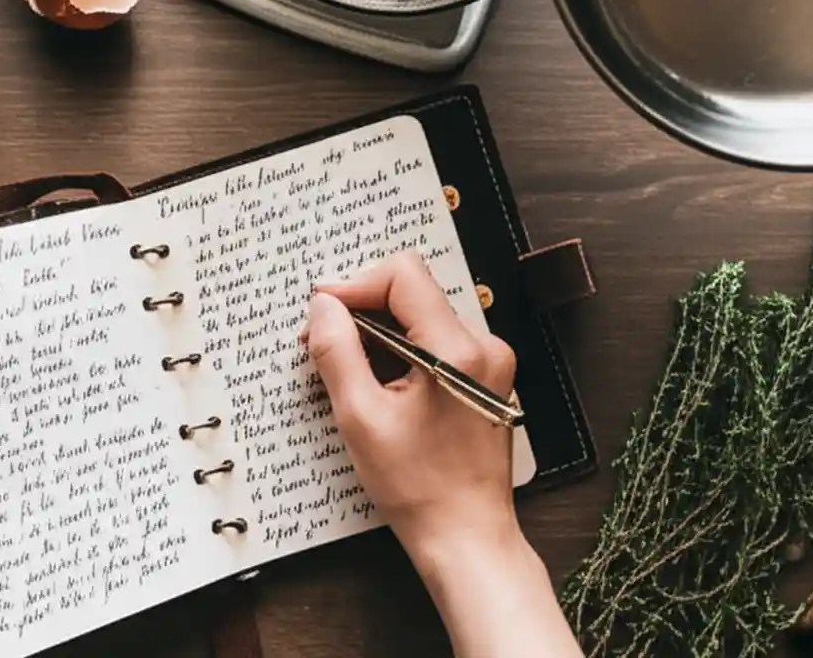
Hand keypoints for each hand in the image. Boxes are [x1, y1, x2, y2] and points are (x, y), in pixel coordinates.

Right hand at [305, 255, 580, 657]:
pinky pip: (437, 342)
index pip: (404, 276)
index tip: (322, 312)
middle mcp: (484, 347)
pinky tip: (377, 382)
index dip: (355, 285)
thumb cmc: (418, 487)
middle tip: (322, 340)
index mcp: (458, 351)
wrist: (466, 536)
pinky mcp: (485, 379)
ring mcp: (490, 363)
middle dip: (363, 309)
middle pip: (414, 293)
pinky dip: (401, 350)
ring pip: (422, 317)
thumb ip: (337, 351)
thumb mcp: (360, 417)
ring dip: (380, 332)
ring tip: (346, 366)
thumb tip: (322, 306)